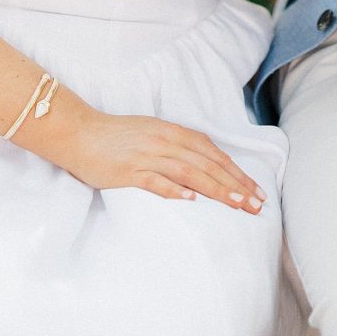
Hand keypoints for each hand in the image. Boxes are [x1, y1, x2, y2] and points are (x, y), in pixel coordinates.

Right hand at [49, 104, 266, 211]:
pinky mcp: (128, 171)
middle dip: (235, 185)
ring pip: (190, 172)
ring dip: (216, 189)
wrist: (79, 132)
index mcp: (172, 131)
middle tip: (257, 204)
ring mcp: (147, 155)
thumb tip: (205, 167)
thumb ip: (177, 147)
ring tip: (238, 204)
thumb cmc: (117, 136)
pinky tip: (192, 199)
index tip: (256, 191)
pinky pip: (155, 180)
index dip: (236, 172)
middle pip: (207, 164)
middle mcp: (164, 141)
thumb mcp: (153, 133)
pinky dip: (175, 189)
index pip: (213, 153)